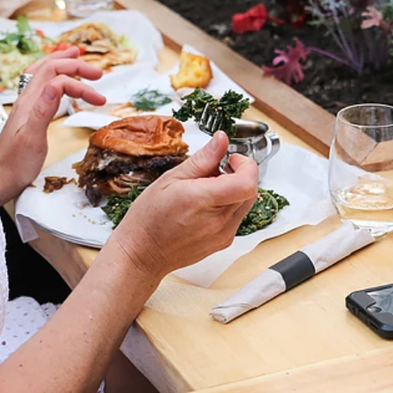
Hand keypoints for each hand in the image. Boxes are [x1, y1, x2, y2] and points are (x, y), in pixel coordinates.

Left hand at [0, 47, 104, 205]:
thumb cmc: (15, 164)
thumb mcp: (32, 138)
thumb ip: (43, 109)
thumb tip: (57, 84)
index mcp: (30, 103)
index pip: (59, 80)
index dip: (81, 85)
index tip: (98, 99)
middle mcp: (27, 99)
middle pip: (50, 68)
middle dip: (75, 65)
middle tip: (97, 73)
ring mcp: (26, 105)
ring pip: (43, 72)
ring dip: (62, 63)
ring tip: (76, 56)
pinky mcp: (28, 113)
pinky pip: (42, 84)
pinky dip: (55, 76)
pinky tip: (59, 80)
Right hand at [108, 132, 258, 279]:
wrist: (142, 253)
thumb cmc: (150, 216)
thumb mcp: (171, 178)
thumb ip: (202, 159)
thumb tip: (222, 140)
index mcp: (203, 201)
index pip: (247, 183)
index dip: (246, 165)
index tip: (231, 158)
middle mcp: (219, 222)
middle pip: (250, 191)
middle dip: (239, 174)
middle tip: (216, 170)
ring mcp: (223, 235)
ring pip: (246, 203)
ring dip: (235, 189)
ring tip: (208, 187)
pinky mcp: (223, 242)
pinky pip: (237, 216)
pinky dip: (229, 203)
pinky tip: (206, 203)